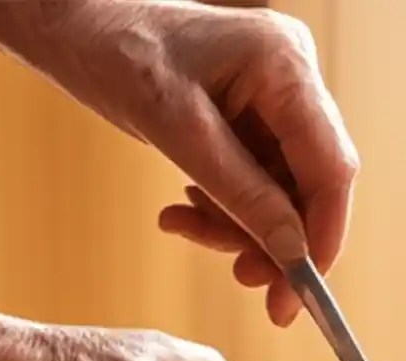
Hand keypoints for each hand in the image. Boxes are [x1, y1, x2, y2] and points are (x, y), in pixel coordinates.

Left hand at [7, 0, 358, 325]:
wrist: (74, 23)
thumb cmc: (115, 51)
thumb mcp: (176, 132)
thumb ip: (241, 195)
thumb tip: (291, 252)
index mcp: (286, 65)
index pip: (332, 166)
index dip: (323, 234)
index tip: (302, 289)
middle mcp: (294, 77)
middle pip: (311, 182)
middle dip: (277, 236)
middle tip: (246, 279)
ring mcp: (277, 95)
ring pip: (283, 188)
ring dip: (241, 224)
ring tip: (187, 227)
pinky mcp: (256, 112)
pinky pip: (258, 177)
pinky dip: (226, 204)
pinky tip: (186, 206)